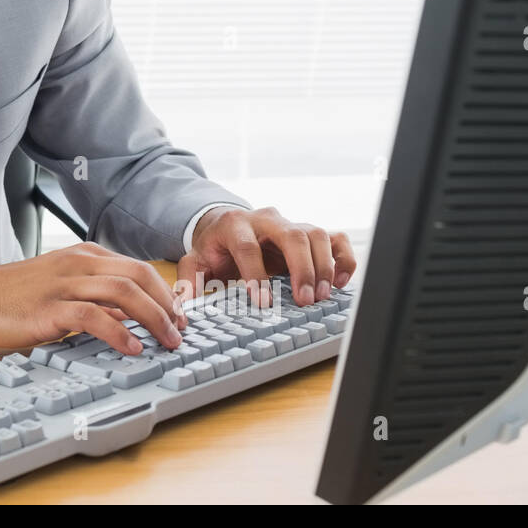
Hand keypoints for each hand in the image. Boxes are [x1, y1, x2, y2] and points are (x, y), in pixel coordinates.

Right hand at [0, 242, 189, 356]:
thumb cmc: (17, 294)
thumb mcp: (63, 286)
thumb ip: (97, 297)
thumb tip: (134, 317)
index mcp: (85, 255)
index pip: (139, 268)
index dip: (166, 293)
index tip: (180, 318)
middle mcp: (78, 264)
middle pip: (139, 276)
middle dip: (168, 305)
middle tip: (180, 332)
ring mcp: (64, 284)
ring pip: (124, 292)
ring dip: (154, 318)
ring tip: (166, 342)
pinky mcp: (49, 307)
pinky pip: (94, 316)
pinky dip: (119, 332)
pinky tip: (132, 348)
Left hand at [176, 206, 357, 307]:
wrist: (227, 225)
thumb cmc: (214, 247)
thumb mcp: (195, 260)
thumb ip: (189, 280)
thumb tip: (183, 306)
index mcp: (235, 225)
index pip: (247, 247)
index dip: (256, 274)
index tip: (263, 303)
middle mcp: (266, 220)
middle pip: (291, 235)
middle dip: (301, 268)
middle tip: (304, 300)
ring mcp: (291, 224)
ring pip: (316, 234)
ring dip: (323, 266)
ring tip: (322, 296)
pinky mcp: (309, 233)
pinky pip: (335, 238)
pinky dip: (344, 258)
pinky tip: (342, 281)